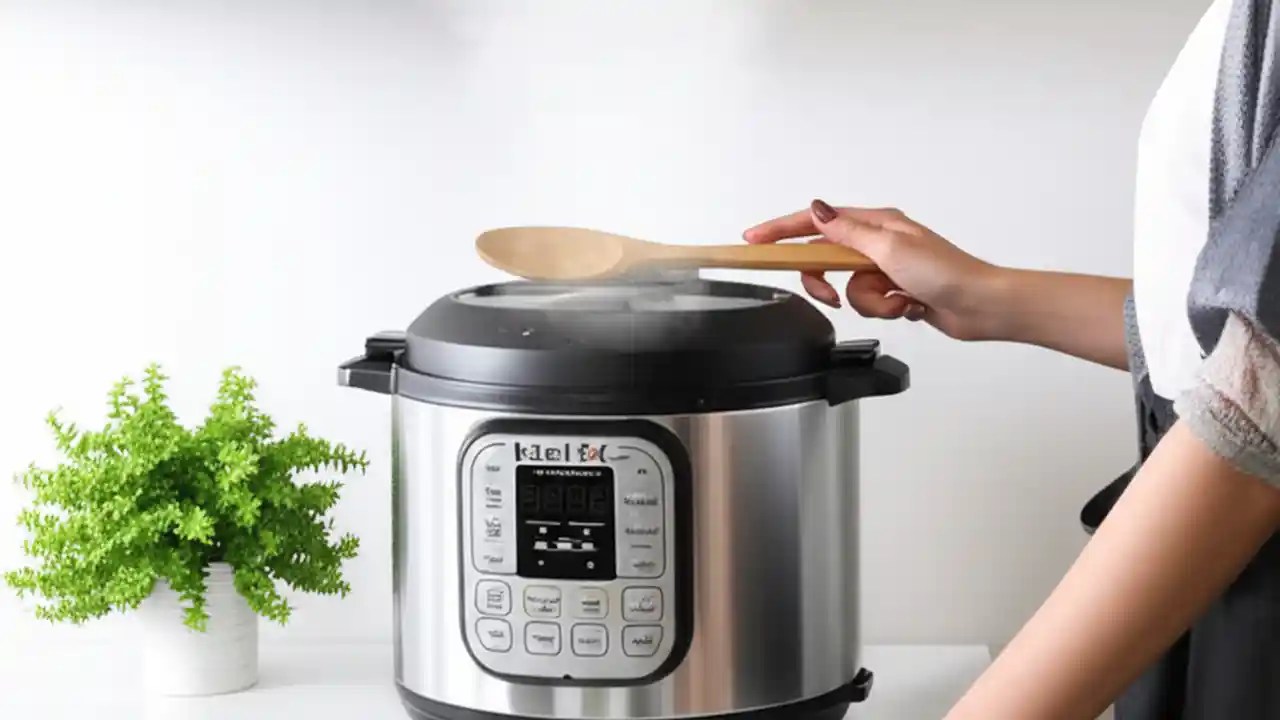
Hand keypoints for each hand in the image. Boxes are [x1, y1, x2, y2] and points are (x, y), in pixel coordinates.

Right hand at [744, 199, 1002, 339]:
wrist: (980, 305)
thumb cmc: (947, 272)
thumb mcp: (889, 248)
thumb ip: (846, 232)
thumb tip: (817, 210)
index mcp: (875, 222)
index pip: (815, 223)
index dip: (780, 231)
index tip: (753, 241)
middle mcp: (877, 242)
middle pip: (825, 260)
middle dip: (830, 283)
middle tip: (835, 295)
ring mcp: (885, 269)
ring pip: (848, 288)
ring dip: (869, 302)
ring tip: (896, 301)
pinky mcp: (893, 292)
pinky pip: (868, 304)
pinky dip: (886, 310)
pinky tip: (908, 306)